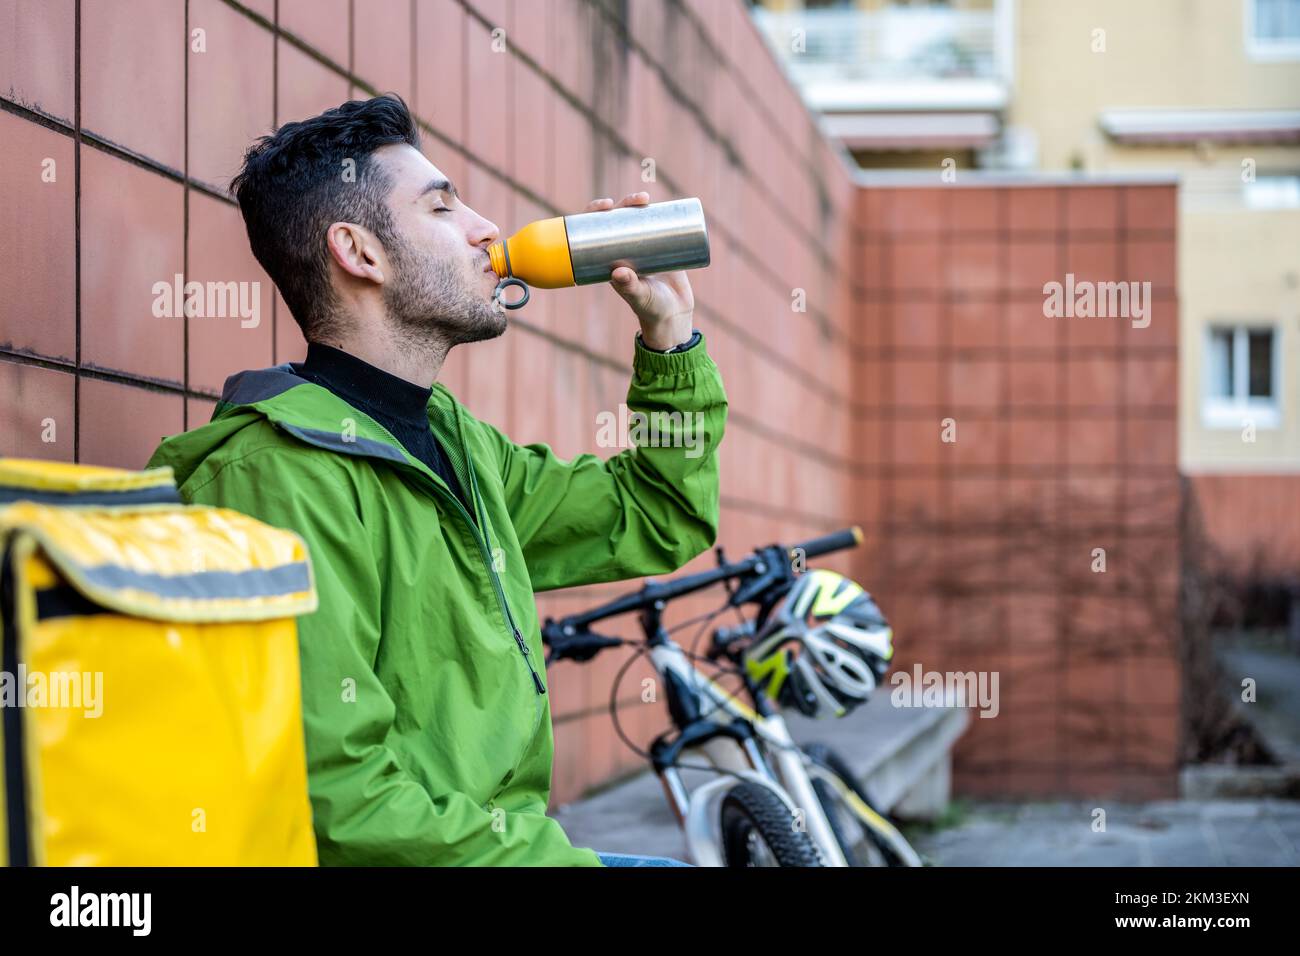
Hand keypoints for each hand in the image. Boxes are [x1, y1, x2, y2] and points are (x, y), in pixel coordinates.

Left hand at [586, 192, 694, 350]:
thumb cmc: (651, 309)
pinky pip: (660, 226)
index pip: (596, 231)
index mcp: (610, 259)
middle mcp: (625, 250)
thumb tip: (618, 273)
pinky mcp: (664, 248)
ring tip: (645, 199)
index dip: (596, 213)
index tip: (604, 205)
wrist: (674, 316)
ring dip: (639, 204)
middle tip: (635, 201)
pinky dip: (661, 212)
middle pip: (619, 219)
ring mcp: (644, 248)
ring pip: (639, 219)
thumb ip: (629, 287)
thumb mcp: (639, 296)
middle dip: (623, 204)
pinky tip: (662, 200)